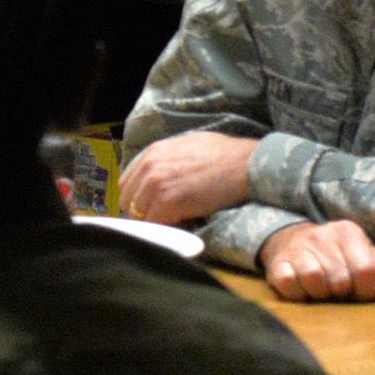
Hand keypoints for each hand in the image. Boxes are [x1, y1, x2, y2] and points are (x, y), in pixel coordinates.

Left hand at [117, 130, 258, 225]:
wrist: (248, 164)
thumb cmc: (226, 155)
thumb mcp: (188, 146)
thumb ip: (166, 160)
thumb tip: (158, 177)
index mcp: (152, 152)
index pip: (126, 184)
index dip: (138, 199)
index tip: (151, 207)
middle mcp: (149, 166)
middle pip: (128, 202)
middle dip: (144, 212)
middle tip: (166, 217)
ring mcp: (156, 184)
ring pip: (139, 216)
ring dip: (156, 222)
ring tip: (177, 219)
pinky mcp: (168, 201)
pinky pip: (155, 226)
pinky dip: (167, 229)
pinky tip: (184, 222)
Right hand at [261, 218, 374, 303]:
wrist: (292, 242)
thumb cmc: (336, 256)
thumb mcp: (364, 258)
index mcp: (348, 232)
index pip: (365, 270)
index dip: (366, 291)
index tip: (360, 293)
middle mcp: (322, 235)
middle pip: (341, 280)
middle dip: (342, 294)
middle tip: (338, 292)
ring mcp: (298, 248)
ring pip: (315, 279)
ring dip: (320, 294)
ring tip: (321, 291)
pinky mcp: (277, 264)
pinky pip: (290, 285)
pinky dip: (298, 294)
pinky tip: (303, 290)